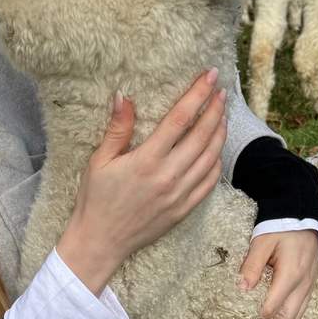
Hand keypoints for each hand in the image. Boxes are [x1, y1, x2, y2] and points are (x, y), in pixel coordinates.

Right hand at [57, 68, 227, 295]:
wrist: (100, 242)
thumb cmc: (95, 199)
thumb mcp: (99, 161)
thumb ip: (117, 129)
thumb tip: (124, 96)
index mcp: (146, 160)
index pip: (180, 119)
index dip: (197, 94)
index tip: (209, 76)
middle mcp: (168, 176)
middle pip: (202, 135)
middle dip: (215, 109)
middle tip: (221, 91)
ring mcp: (179, 194)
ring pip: (211, 157)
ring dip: (220, 133)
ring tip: (222, 115)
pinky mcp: (184, 209)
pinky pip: (209, 182)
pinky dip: (217, 162)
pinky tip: (216, 149)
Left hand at [238, 229, 317, 318]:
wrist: (304, 216)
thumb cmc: (281, 228)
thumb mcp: (262, 243)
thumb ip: (251, 265)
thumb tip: (242, 288)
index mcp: (291, 275)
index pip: (273, 306)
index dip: (259, 316)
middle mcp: (304, 283)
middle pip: (290, 317)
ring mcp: (310, 284)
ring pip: (299, 314)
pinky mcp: (312, 282)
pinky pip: (303, 305)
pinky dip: (290, 313)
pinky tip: (278, 314)